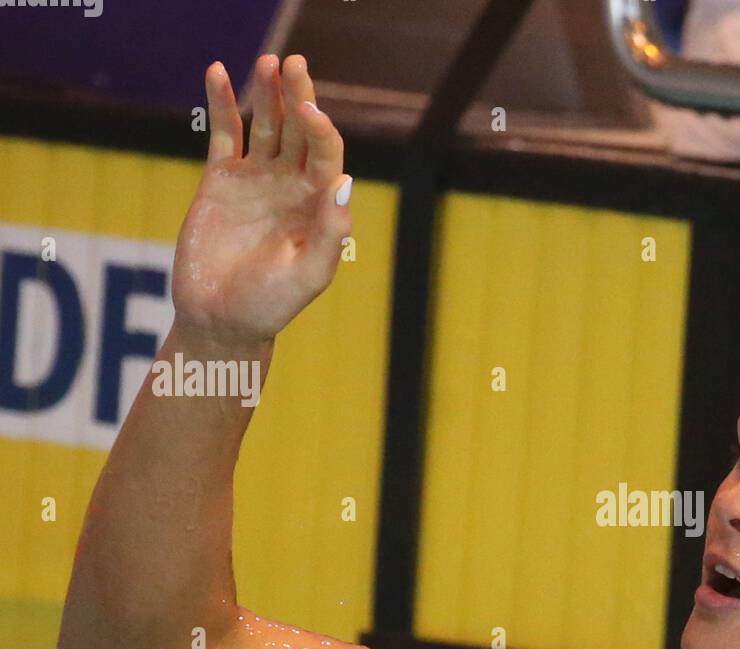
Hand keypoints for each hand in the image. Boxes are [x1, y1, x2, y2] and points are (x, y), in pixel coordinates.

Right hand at [172, 54, 351, 347]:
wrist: (221, 320)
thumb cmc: (271, 305)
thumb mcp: (308, 275)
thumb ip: (330, 233)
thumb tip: (345, 182)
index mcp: (320, 205)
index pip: (326, 154)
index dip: (320, 129)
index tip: (308, 109)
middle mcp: (292, 186)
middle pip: (300, 130)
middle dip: (298, 96)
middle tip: (294, 62)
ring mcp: (258, 180)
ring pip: (267, 125)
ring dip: (266, 93)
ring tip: (266, 62)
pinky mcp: (221, 180)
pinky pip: (225, 134)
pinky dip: (222, 104)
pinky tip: (219, 73)